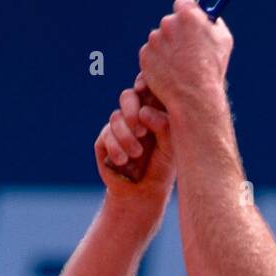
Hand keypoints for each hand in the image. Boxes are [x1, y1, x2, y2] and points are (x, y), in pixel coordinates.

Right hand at [94, 76, 174, 201]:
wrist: (144, 193)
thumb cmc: (162, 167)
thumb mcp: (170, 146)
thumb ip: (163, 125)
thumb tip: (143, 112)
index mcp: (153, 111)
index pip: (146, 88)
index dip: (143, 83)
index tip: (143, 89)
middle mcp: (135, 116)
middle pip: (127, 96)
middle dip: (131, 109)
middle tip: (141, 131)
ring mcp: (119, 127)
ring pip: (116, 116)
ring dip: (126, 136)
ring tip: (137, 154)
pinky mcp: (105, 139)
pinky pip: (106, 134)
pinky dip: (116, 148)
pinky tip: (124, 161)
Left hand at [138, 0, 232, 114]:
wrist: (194, 98)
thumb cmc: (212, 70)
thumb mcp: (223, 41)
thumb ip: (214, 23)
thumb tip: (208, 17)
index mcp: (188, 15)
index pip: (183, 3)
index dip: (187, 14)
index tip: (190, 24)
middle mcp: (168, 23)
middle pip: (170, 23)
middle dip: (177, 34)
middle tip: (187, 52)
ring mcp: (154, 39)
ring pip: (160, 40)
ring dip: (167, 50)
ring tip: (180, 68)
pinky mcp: (145, 55)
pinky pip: (152, 55)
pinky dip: (159, 63)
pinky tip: (170, 74)